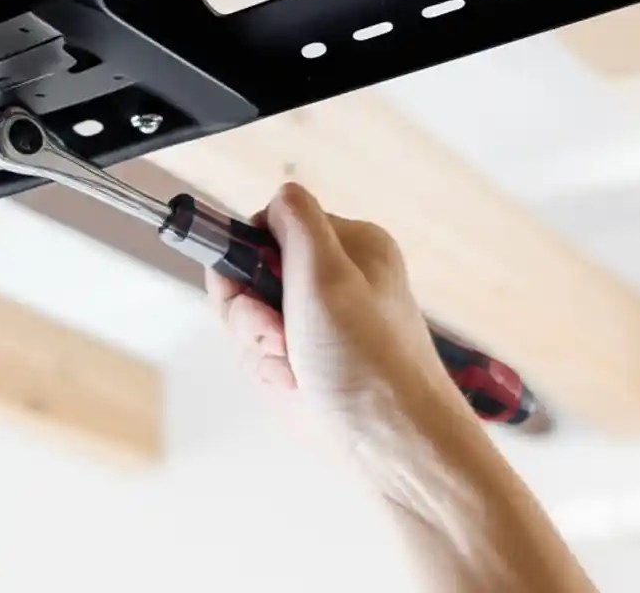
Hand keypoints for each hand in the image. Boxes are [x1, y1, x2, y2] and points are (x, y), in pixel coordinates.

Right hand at [206, 182, 467, 436]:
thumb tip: (280, 195)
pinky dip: (267, 371)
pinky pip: (259, 352)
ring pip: (248, 317)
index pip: (269, 224)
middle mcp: (333, 278)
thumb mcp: (327, 275)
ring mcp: (316, 321)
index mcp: (350, 245)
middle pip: (250, 274)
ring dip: (258, 348)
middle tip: (279, 337)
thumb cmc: (370, 365)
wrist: (391, 445)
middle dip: (251, 313)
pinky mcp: (304, 358)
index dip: (248, 256)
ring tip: (292, 368)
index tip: (251, 287)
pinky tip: (296, 385)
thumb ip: (297, 222)